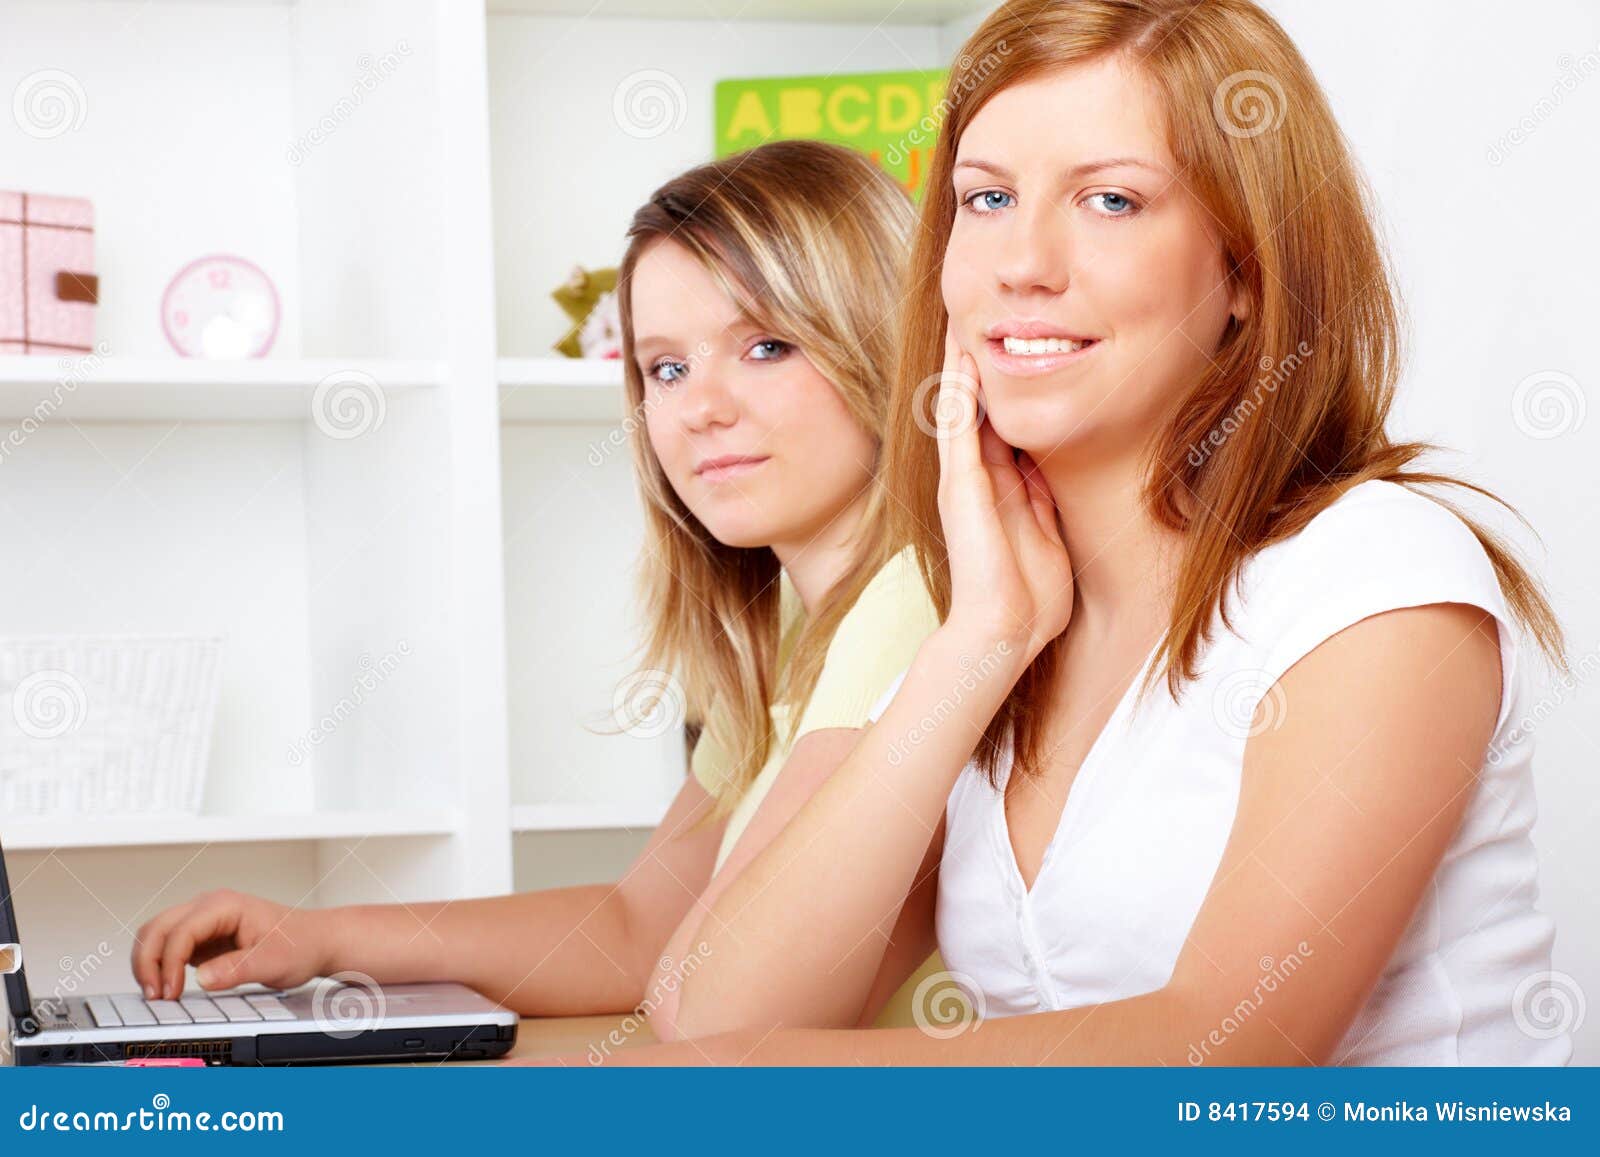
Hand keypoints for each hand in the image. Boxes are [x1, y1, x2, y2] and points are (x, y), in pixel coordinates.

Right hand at [131, 889, 337, 1000]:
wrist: (315, 942)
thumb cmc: (301, 943)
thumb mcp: (274, 961)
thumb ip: (239, 969)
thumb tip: (202, 978)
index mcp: (224, 905)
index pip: (181, 931)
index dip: (170, 963)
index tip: (171, 992)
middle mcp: (209, 908)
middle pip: (157, 928)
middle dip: (148, 962)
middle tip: (156, 997)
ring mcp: (203, 922)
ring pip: (156, 935)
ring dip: (149, 964)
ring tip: (158, 995)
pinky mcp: (202, 939)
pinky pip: (168, 948)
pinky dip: (159, 967)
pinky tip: (167, 988)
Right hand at [934, 324, 1074, 663]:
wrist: (1006, 632)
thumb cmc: (1029, 597)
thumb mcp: (1046, 530)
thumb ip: (1040, 496)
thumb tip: (1045, 464)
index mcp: (999, 487)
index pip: (997, 422)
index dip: (1001, 383)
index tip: (1009, 342)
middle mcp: (974, 478)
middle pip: (974, 406)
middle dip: (976, 362)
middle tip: (978, 311)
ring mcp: (963, 480)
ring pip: (959, 407)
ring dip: (959, 363)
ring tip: (960, 316)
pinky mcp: (960, 485)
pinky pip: (958, 426)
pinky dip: (959, 389)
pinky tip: (961, 353)